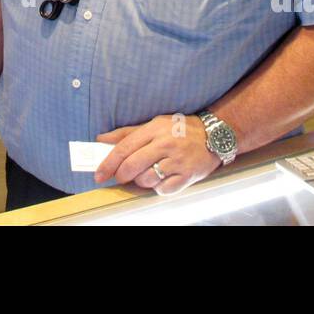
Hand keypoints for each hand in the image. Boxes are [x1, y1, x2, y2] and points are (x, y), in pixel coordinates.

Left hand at [94, 113, 222, 195]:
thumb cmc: (180, 129)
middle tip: (120, 178)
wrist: (214, 135)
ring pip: (147, 180)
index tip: (99, 174)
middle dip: (121, 175)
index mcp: (155, 129)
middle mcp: (166, 144)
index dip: (108, 163)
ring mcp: (177, 161)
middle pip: (133, 166)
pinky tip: (162, 179)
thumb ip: (127, 133)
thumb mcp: (155, 123)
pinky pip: (163, 190)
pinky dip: (158, 188)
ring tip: (147, 173)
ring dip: (141, 181)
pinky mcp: (187, 176)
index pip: (124, 148)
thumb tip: (101, 139)